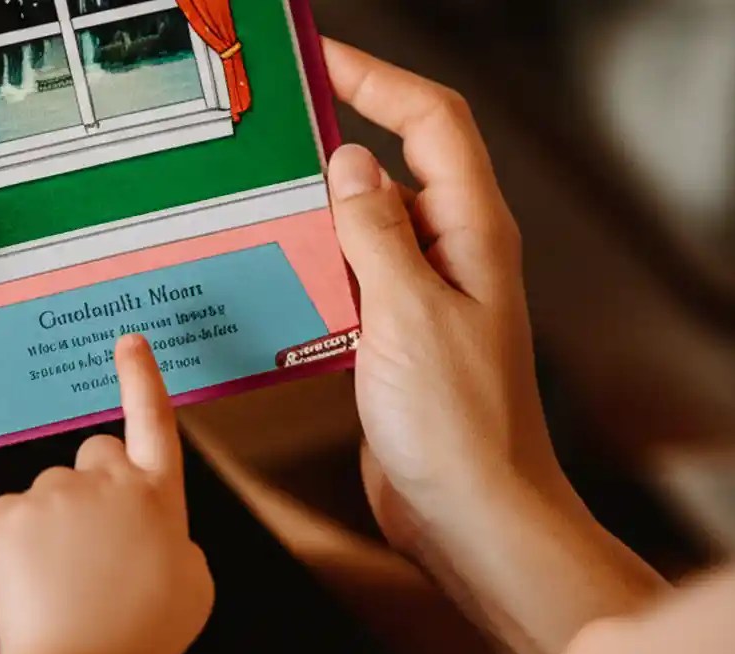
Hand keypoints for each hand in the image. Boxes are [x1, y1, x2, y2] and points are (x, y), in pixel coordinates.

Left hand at [0, 335, 213, 653]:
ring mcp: (51, 495)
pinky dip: (18, 541)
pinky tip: (35, 578)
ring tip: (65, 577)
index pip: (153, 419)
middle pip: (96, 453)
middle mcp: (105, 481)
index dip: (142, 377)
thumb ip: (176, 537)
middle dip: (95, 482)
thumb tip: (152, 528)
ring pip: (51, 492)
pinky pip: (11, 514)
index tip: (129, 342)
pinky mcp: (5, 514)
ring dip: (56, 522)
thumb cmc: (142, 633)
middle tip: (95, 540)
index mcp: (156, 495)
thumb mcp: (194, 582)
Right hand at [322, 38, 664, 653]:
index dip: (379, 79)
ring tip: (261, 201)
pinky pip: (356, 276)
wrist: (470, 512)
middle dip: (340, 137)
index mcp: (472, 234)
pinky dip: (319, 264)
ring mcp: (427, 294)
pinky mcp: (399, 332)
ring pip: (370, 223)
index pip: (432, 123)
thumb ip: (376, 233)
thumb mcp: (407, 314)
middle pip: (399, 164)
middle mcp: (455, 253)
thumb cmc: (457, 426)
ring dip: (322, 208)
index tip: (322, 59)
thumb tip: (352, 163)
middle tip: (275, 129)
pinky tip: (278, 274)